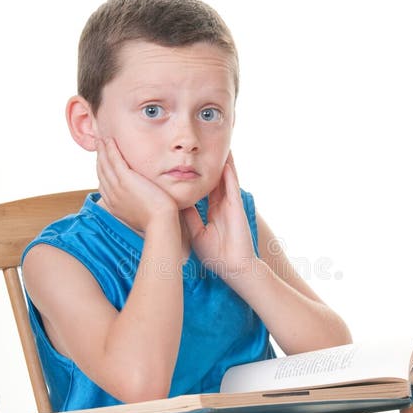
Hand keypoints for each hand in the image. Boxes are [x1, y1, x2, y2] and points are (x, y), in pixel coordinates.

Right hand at [96, 138, 176, 231]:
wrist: (160, 221)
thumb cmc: (157, 220)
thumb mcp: (140, 214)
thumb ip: (135, 205)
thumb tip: (139, 201)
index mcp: (114, 205)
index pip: (103, 185)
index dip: (101, 171)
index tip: (102, 161)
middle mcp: (112, 195)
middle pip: (101, 173)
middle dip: (98, 158)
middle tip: (97, 145)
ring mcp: (117, 187)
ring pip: (105, 164)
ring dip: (101, 150)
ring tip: (100, 139)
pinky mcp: (125, 179)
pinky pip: (114, 159)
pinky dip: (109, 149)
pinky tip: (109, 140)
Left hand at [182, 152, 255, 278]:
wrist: (233, 267)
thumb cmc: (215, 255)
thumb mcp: (196, 233)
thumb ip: (189, 217)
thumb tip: (176, 203)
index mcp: (213, 211)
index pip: (205, 189)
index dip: (199, 177)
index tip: (189, 164)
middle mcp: (222, 205)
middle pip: (216, 179)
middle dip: (211, 164)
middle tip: (205, 146)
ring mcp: (230, 204)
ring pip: (226, 178)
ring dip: (223, 163)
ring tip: (219, 145)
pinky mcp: (236, 206)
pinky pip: (232, 186)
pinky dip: (229, 173)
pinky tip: (226, 160)